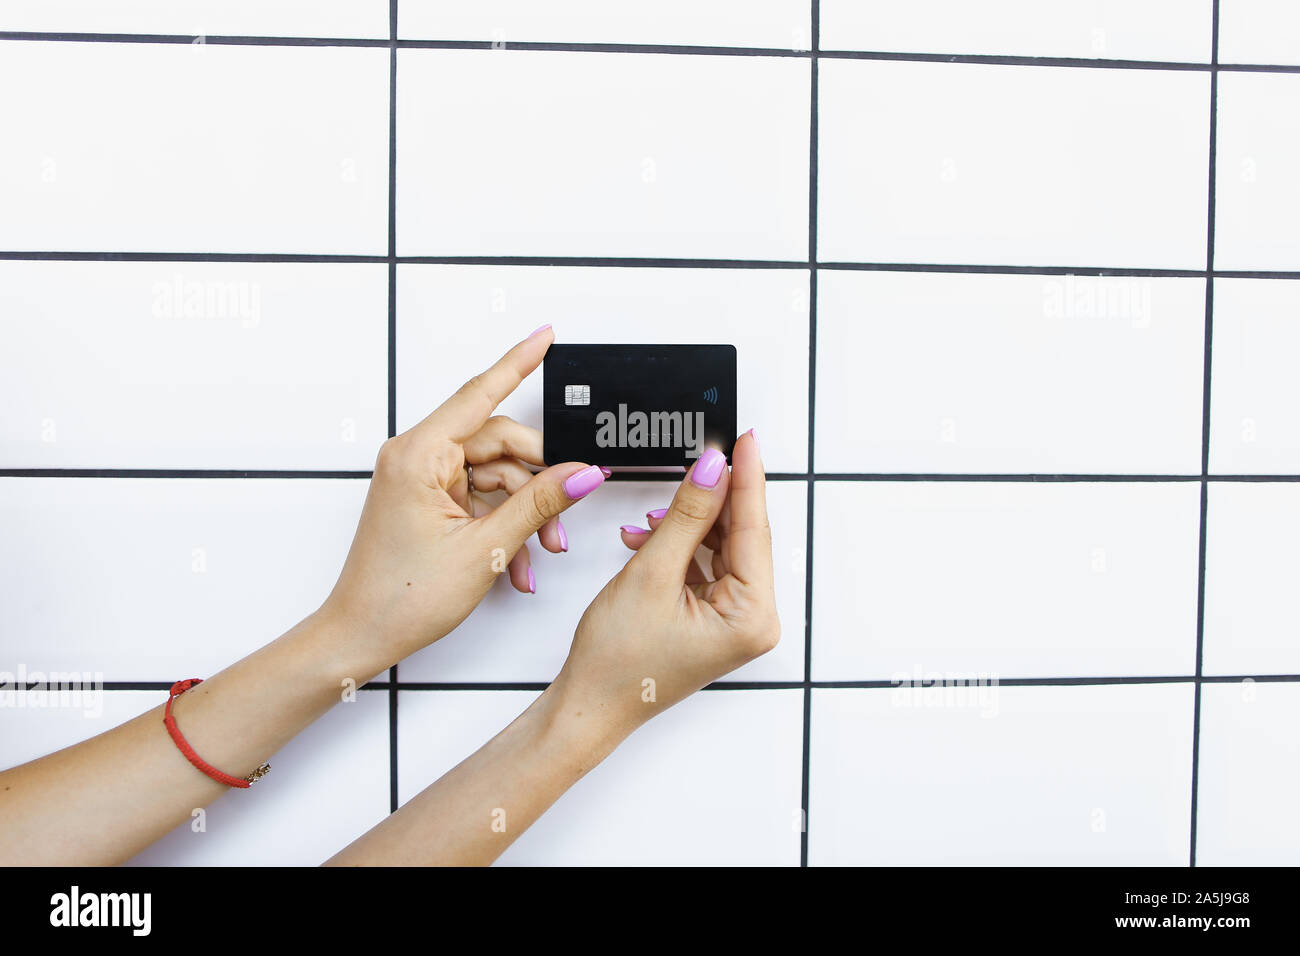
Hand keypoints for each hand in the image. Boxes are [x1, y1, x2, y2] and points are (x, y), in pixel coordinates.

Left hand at [320, 327, 606, 666]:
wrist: (360, 635)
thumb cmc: (399, 596)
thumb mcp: (485, 548)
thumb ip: (539, 503)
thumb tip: (582, 473)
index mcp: (418, 455)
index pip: (480, 395)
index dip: (518, 363)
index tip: (545, 336)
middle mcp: (415, 458)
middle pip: (499, 444)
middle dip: (538, 480)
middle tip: (566, 511)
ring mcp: (421, 479)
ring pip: (495, 475)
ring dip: (525, 511)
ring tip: (541, 550)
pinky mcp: (426, 500)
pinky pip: (480, 497)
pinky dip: (504, 524)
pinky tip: (518, 561)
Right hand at [548, 429, 778, 743]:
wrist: (590, 705)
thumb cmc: (618, 663)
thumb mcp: (652, 573)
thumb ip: (688, 515)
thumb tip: (713, 468)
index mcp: (754, 617)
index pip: (753, 530)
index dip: (747, 479)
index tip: (745, 438)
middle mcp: (754, 621)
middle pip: (740, 537)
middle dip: (712, 500)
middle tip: (699, 455)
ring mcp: (734, 621)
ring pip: (720, 548)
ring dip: (687, 525)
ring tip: (653, 517)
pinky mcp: (713, 618)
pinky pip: (705, 565)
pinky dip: (678, 547)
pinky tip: (648, 537)